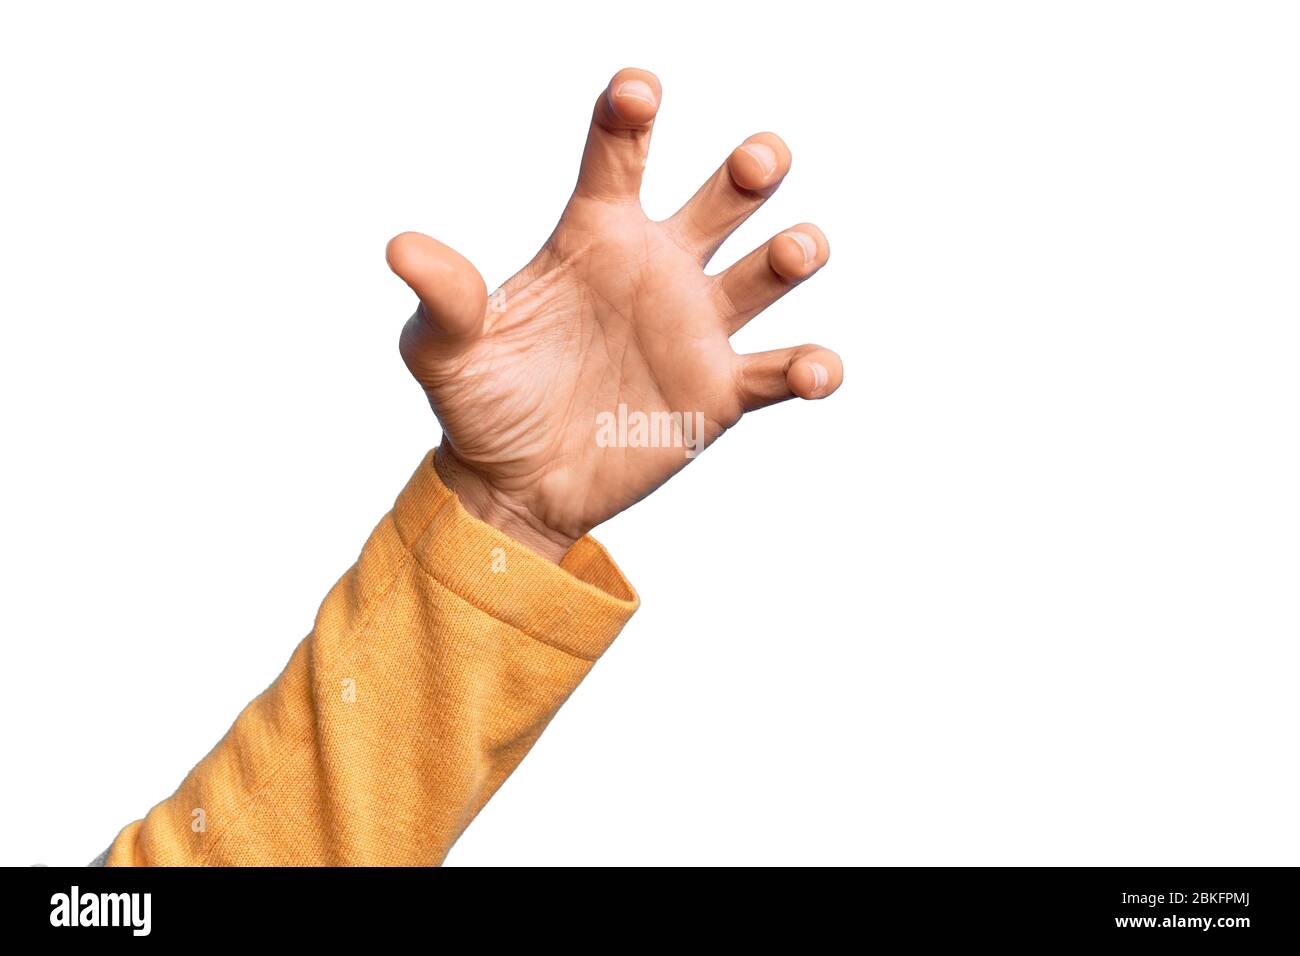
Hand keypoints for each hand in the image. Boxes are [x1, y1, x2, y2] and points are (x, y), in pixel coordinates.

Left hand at [387, 67, 842, 562]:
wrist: (512, 487)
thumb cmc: (480, 403)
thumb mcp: (445, 352)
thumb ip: (443, 298)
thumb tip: (402, 247)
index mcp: (594, 237)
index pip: (618, 156)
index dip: (631, 114)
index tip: (638, 90)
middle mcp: (658, 268)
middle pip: (724, 197)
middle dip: (751, 168)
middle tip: (756, 163)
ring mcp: (695, 329)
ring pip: (768, 271)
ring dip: (794, 253)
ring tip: (792, 253)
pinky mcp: (719, 392)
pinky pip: (781, 370)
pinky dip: (811, 367)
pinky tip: (815, 372)